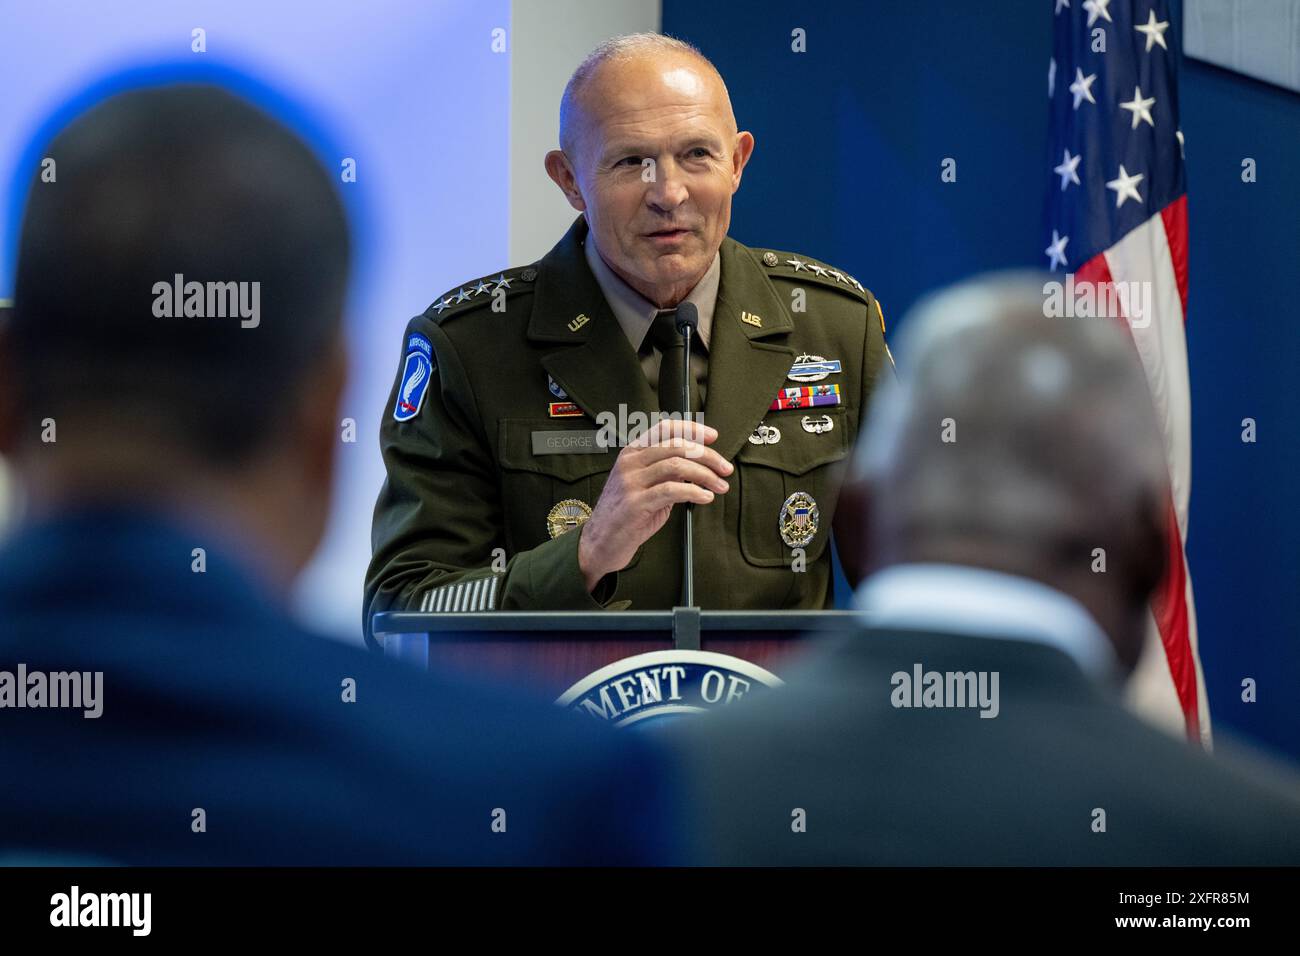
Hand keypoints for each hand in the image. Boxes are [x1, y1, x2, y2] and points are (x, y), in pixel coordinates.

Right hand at [578, 418, 732, 591]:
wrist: (600, 542)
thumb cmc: (626, 515)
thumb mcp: (646, 486)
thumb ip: (668, 472)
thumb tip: (698, 464)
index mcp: (632, 453)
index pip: (665, 428)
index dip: (692, 429)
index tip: (713, 437)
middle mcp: (630, 462)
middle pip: (677, 446)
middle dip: (708, 456)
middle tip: (725, 469)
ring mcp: (631, 482)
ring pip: (677, 465)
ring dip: (706, 475)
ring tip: (720, 486)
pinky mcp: (636, 503)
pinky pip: (672, 490)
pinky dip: (694, 492)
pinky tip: (705, 497)